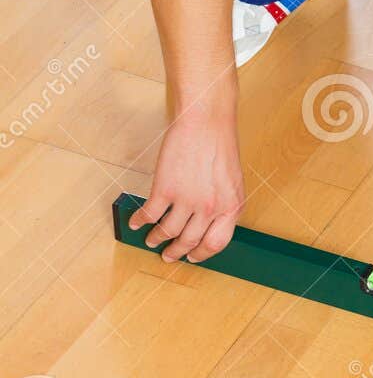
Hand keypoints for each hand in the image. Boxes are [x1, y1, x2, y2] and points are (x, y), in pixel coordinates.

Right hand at [129, 107, 245, 262]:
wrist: (206, 120)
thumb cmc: (219, 143)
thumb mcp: (231, 179)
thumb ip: (223, 203)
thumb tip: (208, 224)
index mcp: (232, 206)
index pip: (217, 243)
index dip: (202, 254)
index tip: (192, 257)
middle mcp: (211, 208)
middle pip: (189, 241)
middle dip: (176, 252)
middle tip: (168, 255)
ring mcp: (188, 200)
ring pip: (168, 232)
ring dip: (156, 239)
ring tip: (151, 240)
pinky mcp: (166, 189)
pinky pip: (149, 215)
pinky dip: (140, 221)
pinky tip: (135, 223)